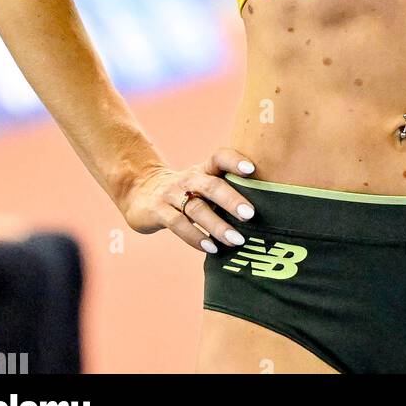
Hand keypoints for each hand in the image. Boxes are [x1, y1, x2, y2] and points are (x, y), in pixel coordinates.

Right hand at [117, 148, 257, 254]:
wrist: (139, 191)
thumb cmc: (185, 192)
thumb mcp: (202, 184)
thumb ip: (225, 191)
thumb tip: (266, 210)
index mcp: (203, 169)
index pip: (220, 157)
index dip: (235, 161)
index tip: (252, 169)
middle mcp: (189, 178)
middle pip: (211, 185)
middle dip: (231, 200)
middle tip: (250, 214)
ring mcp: (172, 194)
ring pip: (196, 208)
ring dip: (217, 225)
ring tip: (236, 240)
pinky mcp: (158, 211)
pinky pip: (177, 224)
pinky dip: (195, 237)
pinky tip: (210, 248)